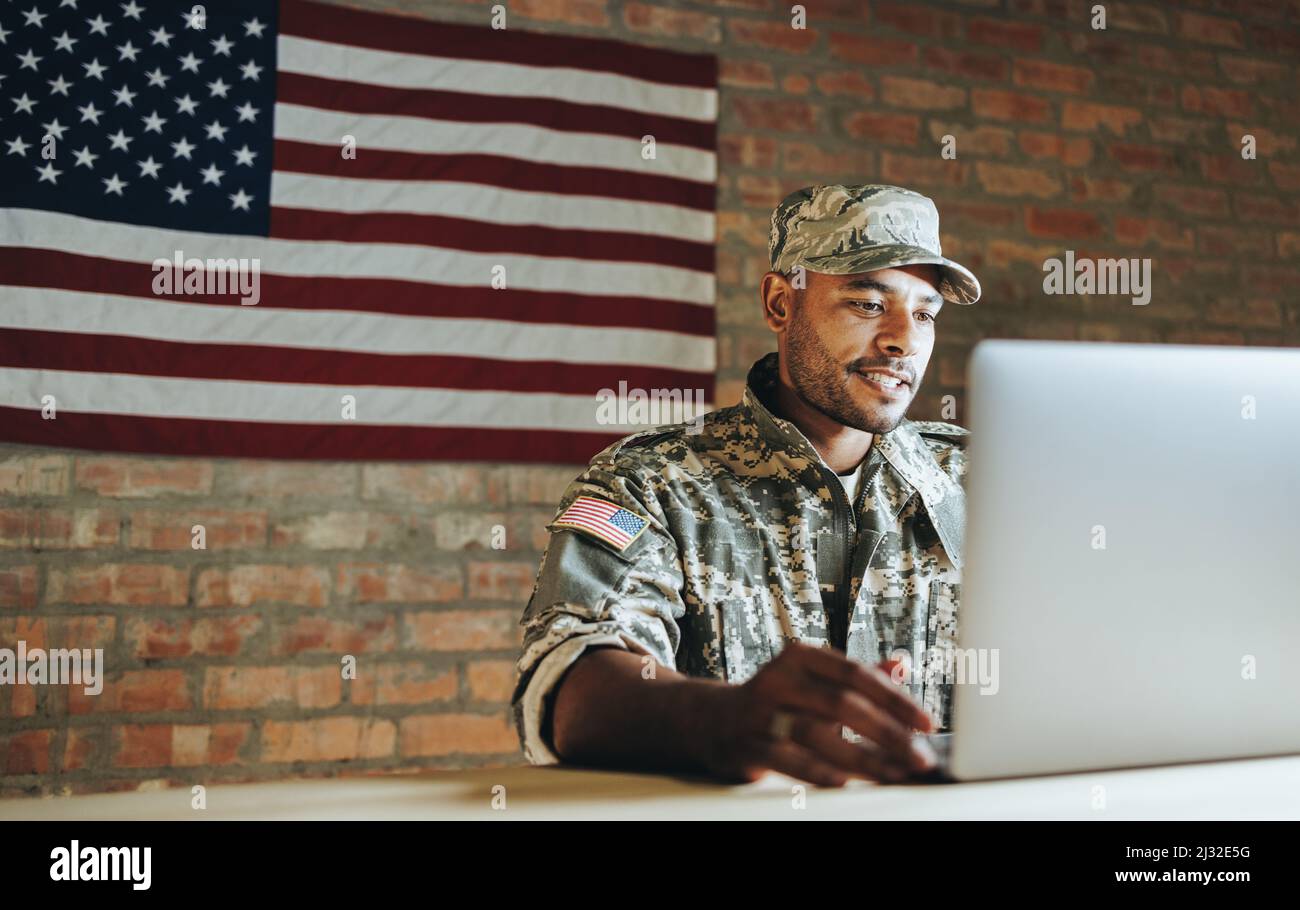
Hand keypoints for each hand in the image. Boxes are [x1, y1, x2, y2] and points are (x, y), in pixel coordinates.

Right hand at [697, 641, 937, 786]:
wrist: (712, 720)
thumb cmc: (776, 701)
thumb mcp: (813, 681)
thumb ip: (855, 677)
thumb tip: (901, 666)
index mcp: (800, 656)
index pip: (856, 674)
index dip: (895, 699)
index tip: (927, 724)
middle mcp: (779, 678)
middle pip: (842, 704)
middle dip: (887, 733)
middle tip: (919, 757)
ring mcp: (759, 711)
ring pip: (817, 733)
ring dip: (862, 758)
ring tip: (893, 775)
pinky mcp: (747, 743)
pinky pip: (787, 759)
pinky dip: (818, 771)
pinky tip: (845, 783)